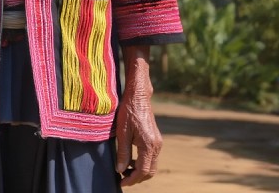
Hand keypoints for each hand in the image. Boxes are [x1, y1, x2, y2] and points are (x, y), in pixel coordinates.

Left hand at [114, 51, 161, 186]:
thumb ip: (122, 153)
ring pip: (151, 165)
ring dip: (140, 170)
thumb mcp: (122, 133)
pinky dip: (142, 162)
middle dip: (137, 178)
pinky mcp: (156, 139)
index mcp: (149, 145)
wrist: (138, 96)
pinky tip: (130, 159)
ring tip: (124, 169)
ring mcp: (158, 142)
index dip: (132, 179)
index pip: (143, 170)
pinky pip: (151, 157)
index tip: (121, 182)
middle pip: (150, 171)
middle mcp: (156, 146)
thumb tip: (120, 170)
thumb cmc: (128, 112)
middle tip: (122, 178)